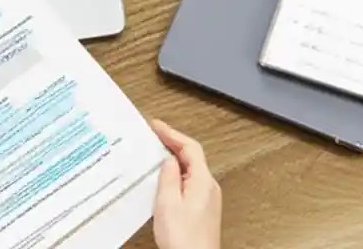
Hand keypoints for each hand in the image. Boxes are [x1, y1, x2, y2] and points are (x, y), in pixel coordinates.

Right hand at [151, 119, 221, 248]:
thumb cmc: (183, 239)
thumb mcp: (168, 203)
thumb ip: (168, 177)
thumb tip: (168, 159)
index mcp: (203, 180)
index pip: (190, 147)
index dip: (172, 133)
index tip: (155, 125)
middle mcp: (209, 187)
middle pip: (192, 157)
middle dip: (172, 145)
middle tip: (153, 136)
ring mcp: (208, 199)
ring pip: (191, 171)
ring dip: (174, 161)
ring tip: (154, 155)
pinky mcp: (203, 210)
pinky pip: (190, 184)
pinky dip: (176, 176)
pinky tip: (163, 181)